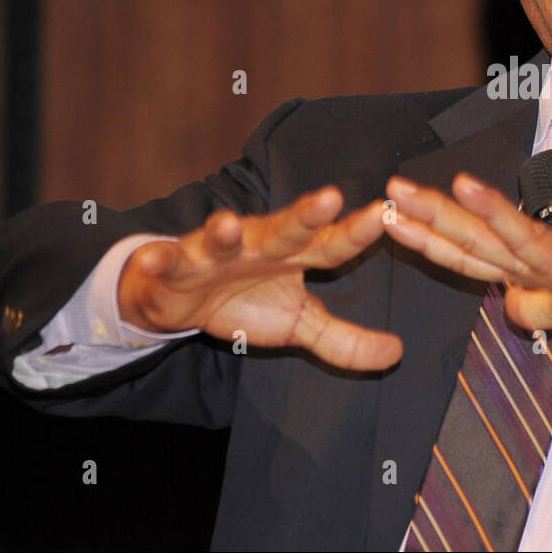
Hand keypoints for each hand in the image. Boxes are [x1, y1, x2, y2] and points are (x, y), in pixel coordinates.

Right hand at [118, 187, 401, 370]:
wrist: (182, 298)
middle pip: (286, 229)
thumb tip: (396, 354)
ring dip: (223, 231)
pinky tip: (155, 257)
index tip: (387, 213)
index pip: (332, 244)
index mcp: (295, 255)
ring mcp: (217, 251)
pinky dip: (160, 259)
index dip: (358, 232)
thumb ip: (344, 339)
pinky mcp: (177, 264)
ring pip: (221, 237)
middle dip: (305, 215)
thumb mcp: (299, 325)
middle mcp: (260, 244)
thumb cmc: (247, 301)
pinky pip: (168, 260)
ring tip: (227, 225)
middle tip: (328, 198)